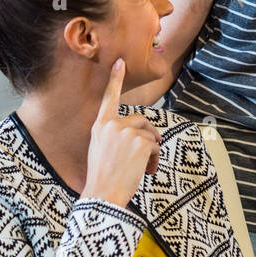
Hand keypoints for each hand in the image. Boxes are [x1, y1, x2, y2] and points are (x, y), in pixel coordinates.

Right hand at [82, 59, 161, 207]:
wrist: (103, 194)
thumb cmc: (103, 177)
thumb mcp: (101, 150)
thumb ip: (115, 136)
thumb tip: (142, 133)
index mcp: (100, 126)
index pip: (109, 99)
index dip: (115, 80)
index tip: (120, 62)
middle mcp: (112, 125)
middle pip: (141, 120)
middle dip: (148, 135)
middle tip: (147, 155)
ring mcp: (127, 132)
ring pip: (149, 135)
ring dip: (150, 152)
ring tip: (142, 168)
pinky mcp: (141, 142)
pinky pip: (155, 146)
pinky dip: (154, 159)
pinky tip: (146, 171)